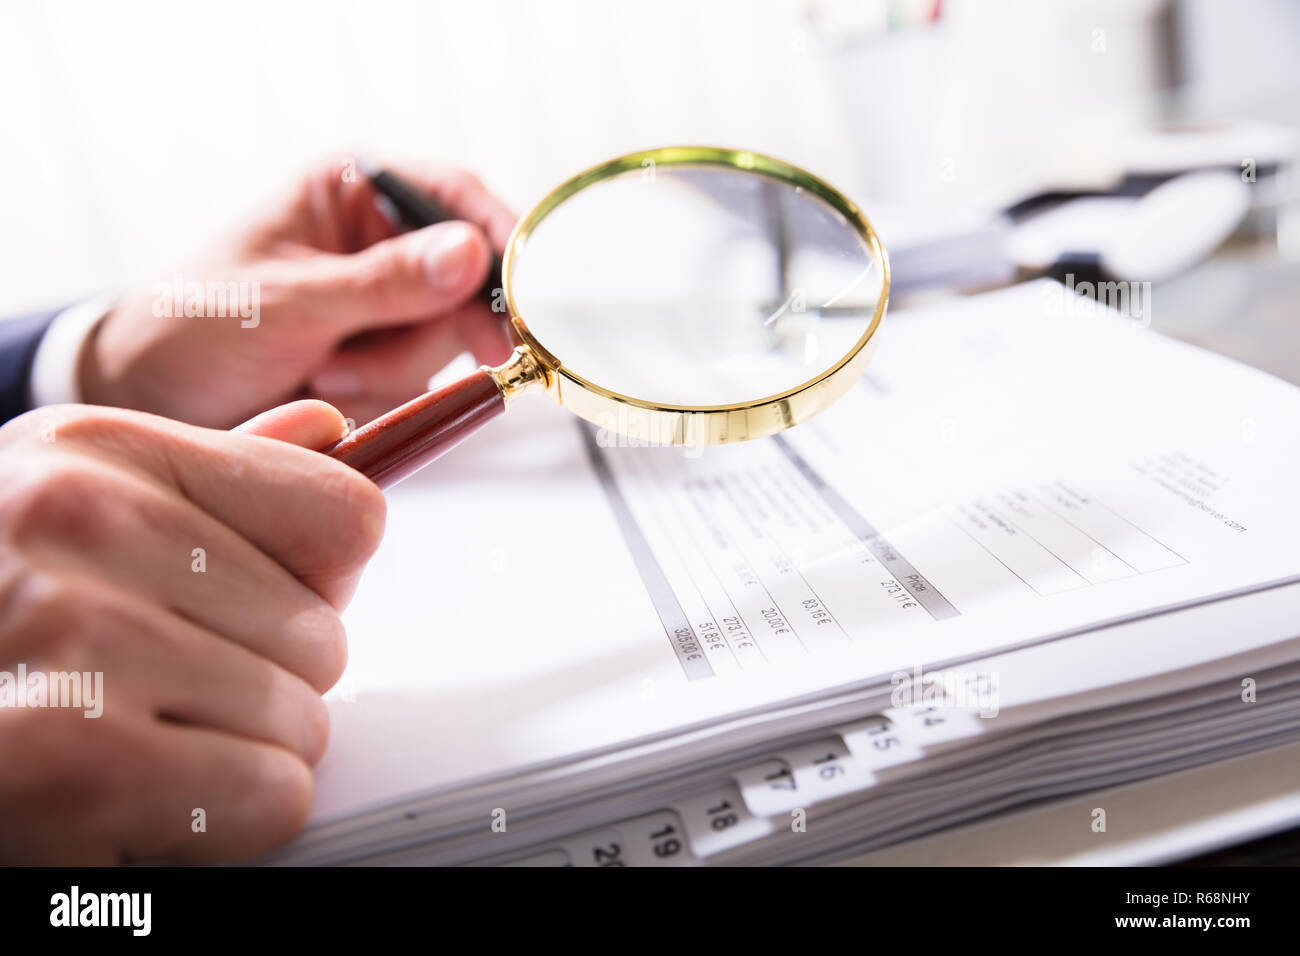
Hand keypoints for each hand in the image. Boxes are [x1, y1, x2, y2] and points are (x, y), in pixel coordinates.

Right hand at [0, 400, 384, 862]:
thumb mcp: (60, 510)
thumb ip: (207, 482)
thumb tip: (332, 433)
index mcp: (100, 454)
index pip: (344, 514)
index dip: (315, 583)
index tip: (252, 608)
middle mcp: (83, 526)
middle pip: (326, 636)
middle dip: (261, 684)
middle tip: (157, 691)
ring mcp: (76, 641)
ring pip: (300, 724)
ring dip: (232, 756)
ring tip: (130, 740)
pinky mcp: (76, 762)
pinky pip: (270, 798)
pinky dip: (218, 823)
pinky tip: (127, 799)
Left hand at [79, 161, 517, 428]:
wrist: (155, 397)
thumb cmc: (196, 323)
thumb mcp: (290, 300)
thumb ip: (382, 282)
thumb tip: (471, 254)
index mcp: (355, 190)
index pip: (454, 197)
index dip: (497, 241)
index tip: (523, 292)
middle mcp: (381, 238)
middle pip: (466, 279)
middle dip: (426, 329)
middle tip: (384, 354)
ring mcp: (388, 300)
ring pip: (450, 336)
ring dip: (394, 367)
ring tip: (323, 371)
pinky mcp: (387, 352)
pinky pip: (427, 376)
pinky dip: (385, 392)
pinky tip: (329, 387)